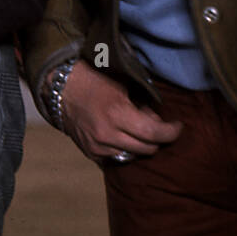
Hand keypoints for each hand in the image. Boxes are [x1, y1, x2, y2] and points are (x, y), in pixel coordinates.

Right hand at [57, 61, 181, 162]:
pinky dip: (124, 148)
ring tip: (133, 127)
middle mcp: (107, 134)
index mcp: (116, 113)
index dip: (172, 131)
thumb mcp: (121, 85)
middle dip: (157, 137)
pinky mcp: (90, 152)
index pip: (155, 133)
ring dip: (140, 144)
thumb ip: (142, 105)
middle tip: (153, 122)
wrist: (58, 86)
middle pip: (148, 148)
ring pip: (134, 155)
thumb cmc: (92, 78)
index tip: (178, 126)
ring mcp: (97, 146)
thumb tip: (157, 122)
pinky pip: (118, 157)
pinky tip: (120, 134)